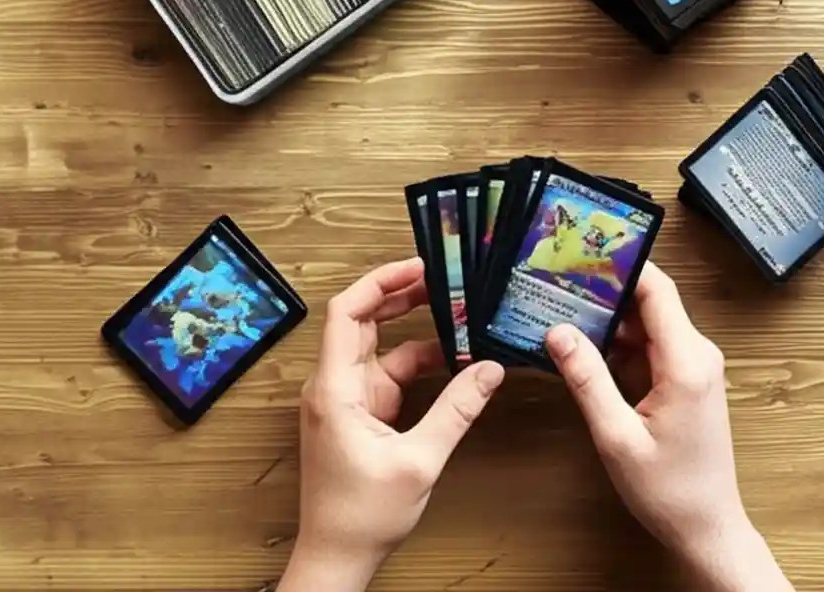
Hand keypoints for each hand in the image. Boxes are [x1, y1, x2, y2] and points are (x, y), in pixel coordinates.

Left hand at [280, 258, 504, 591]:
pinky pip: (388, 376)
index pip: (348, 313)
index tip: (418, 266)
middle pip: (362, 322)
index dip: (380, 282)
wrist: (336, 556)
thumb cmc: (361, 516)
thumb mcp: (419, 461)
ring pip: (378, 348)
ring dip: (413, 330)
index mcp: (334, 390)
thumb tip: (489, 371)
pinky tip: (450, 359)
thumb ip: (456, 410)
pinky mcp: (359, 415)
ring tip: (455, 312)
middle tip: (443, 279)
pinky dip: (417, 364)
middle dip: (401, 296)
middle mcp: (333, 387)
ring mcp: (346, 400)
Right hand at [544, 263, 791, 591]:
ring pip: (645, 324)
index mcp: (687, 362)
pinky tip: (583, 348)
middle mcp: (697, 355)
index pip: (657, 289)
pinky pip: (648, 347)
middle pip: (648, 302)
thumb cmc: (669, 490)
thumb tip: (559, 332)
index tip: (583, 252)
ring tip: (560, 311)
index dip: (621, 264)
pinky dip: (617, 345)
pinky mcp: (685, 379)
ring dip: (606, 320)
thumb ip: (588, 379)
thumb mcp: (616, 436)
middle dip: (603, 290)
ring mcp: (693, 366)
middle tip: (556, 281)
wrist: (706, 526)